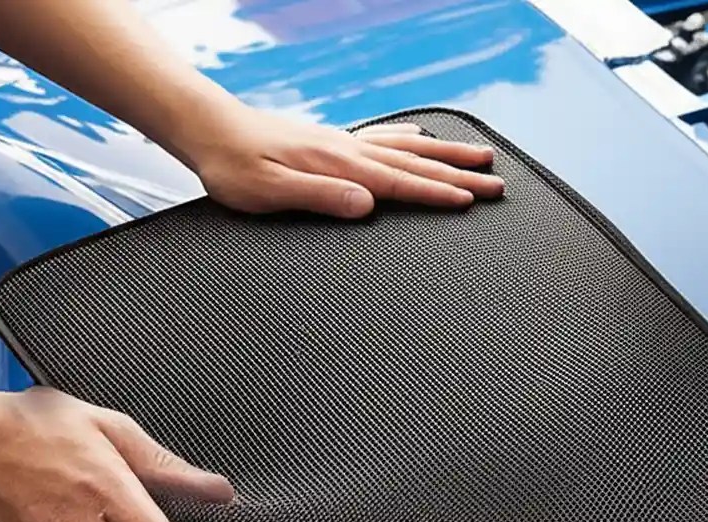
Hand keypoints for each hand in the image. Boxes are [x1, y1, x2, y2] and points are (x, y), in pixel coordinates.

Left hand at [175, 105, 504, 217]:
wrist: (209, 130)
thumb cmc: (233, 167)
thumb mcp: (270, 192)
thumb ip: (320, 198)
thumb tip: (367, 205)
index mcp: (338, 166)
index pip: (400, 183)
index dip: (438, 194)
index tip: (472, 201)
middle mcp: (347, 149)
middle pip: (416, 163)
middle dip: (459, 175)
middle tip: (498, 183)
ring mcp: (342, 141)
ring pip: (407, 147)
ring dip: (445, 154)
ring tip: (479, 157)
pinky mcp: (331, 140)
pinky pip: (383, 137)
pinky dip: (409, 139)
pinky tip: (420, 137)